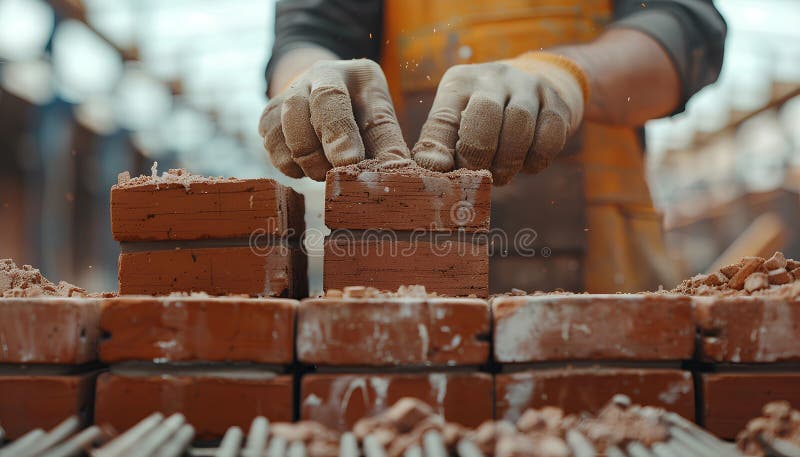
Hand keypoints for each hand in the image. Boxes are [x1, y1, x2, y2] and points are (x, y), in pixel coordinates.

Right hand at [259, 59, 409, 180]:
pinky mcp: (267, 120)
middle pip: (294, 110)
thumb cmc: (363, 112)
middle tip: (336, 174)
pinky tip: (310, 166)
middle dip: (315, 151)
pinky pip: (270, 149)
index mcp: (338, 73)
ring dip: (304, 163)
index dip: (338, 132)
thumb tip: (396, 172)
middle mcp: (304, 79)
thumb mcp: (380, 118)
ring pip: (277, 133)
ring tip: (326, 171)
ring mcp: (281, 98)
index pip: (330, 97)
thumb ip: (387, 142)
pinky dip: (291, 167)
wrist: (331, 103)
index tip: (349, 161)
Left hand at [412, 53, 586, 184]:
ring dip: (508, 162)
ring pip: (519, 126)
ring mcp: (528, 86)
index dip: (441, 152)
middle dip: (479, 155)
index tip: (443, 174)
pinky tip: (526, 164)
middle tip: (480, 176)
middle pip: (485, 115)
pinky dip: (536, 160)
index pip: (443, 119)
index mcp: (459, 83)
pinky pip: (550, 137)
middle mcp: (493, 77)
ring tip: (500, 175)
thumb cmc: (481, 117)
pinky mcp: (557, 102)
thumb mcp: (454, 123)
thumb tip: (431, 169)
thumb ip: (439, 145)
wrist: (533, 89)